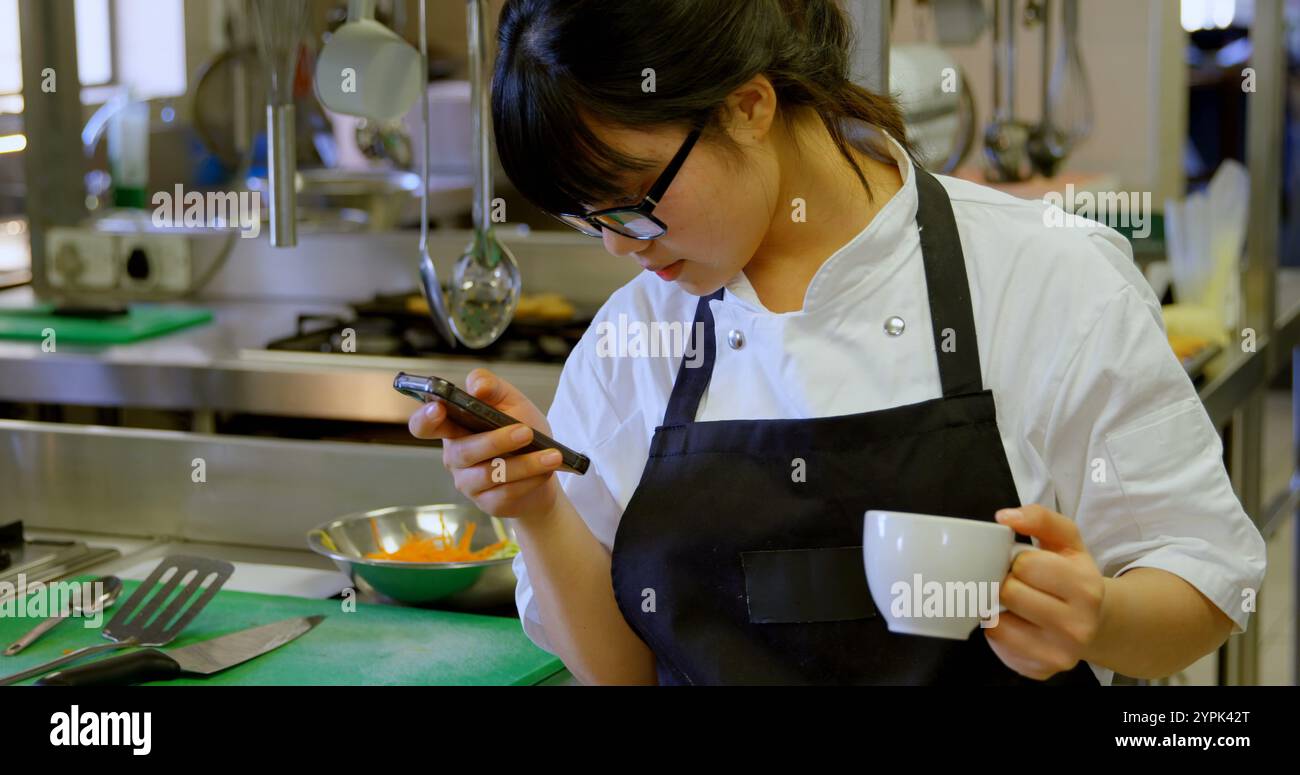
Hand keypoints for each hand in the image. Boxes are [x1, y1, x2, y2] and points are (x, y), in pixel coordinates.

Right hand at [407, 368, 561, 520]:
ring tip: (552, 455)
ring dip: (524, 464)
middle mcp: (456, 456)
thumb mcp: (511, 402)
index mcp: (453, 428)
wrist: (546, 467)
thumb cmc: (522, 430)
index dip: (425, 418)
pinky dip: (530, 480)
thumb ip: (493, 387)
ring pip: (488, 474)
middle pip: (463, 451)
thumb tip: (477, 386)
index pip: (424, 425)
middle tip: (526, 432)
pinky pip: (505, 493)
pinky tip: (547, 471)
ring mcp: (468, 482)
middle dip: (496, 441)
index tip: (438, 409)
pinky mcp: (487, 503)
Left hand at [983, 504, 1105, 680]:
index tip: (1028, 566)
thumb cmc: (1074, 576)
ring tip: (1018, 604)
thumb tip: (1005, 517)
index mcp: (1084, 587)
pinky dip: (1000, 631)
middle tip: (1020, 584)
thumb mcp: (1067, 541)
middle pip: (1009, 594)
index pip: (1024, 565)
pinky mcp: (1040, 671)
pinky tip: (1018, 623)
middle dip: (1008, 584)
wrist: (1098, 622)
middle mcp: (1077, 626)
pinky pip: (998, 645)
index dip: (1019, 561)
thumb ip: (1040, 518)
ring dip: (1000, 609)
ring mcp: (1059, 654)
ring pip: (998, 623)